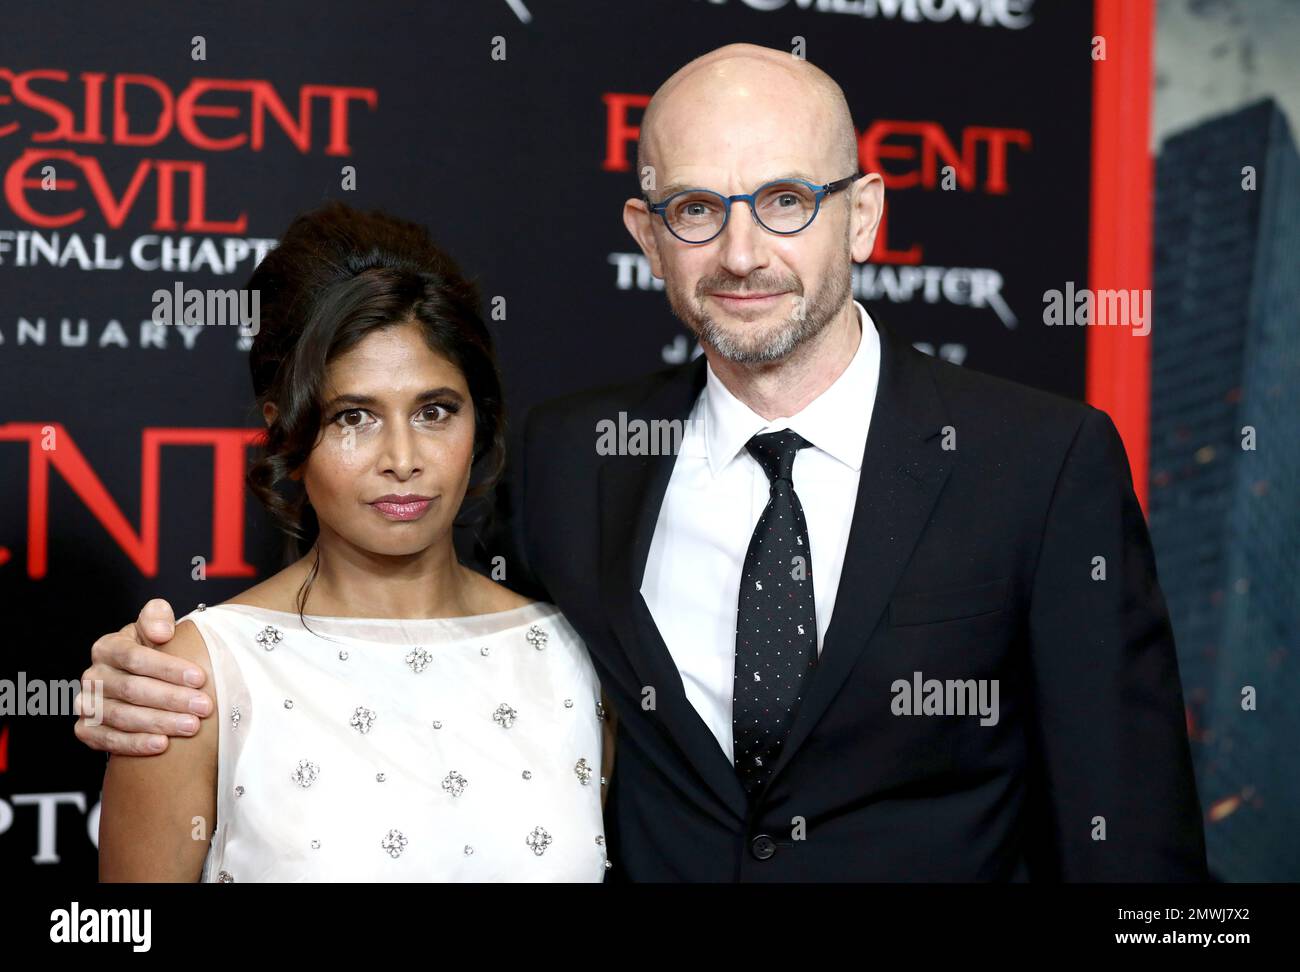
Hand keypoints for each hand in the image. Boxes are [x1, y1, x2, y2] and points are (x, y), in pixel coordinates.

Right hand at [73, 598, 212, 754]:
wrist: (138, 680)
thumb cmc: (152, 652)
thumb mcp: (155, 629)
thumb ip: (157, 618)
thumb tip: (162, 631)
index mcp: (107, 648)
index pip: (135, 657)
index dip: (168, 668)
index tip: (199, 678)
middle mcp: (92, 676)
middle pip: (132, 689)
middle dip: (171, 699)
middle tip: (203, 707)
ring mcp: (86, 704)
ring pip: (122, 716)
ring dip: (159, 723)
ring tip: (191, 726)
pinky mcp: (86, 729)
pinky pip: (108, 740)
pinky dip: (135, 743)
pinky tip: (161, 744)